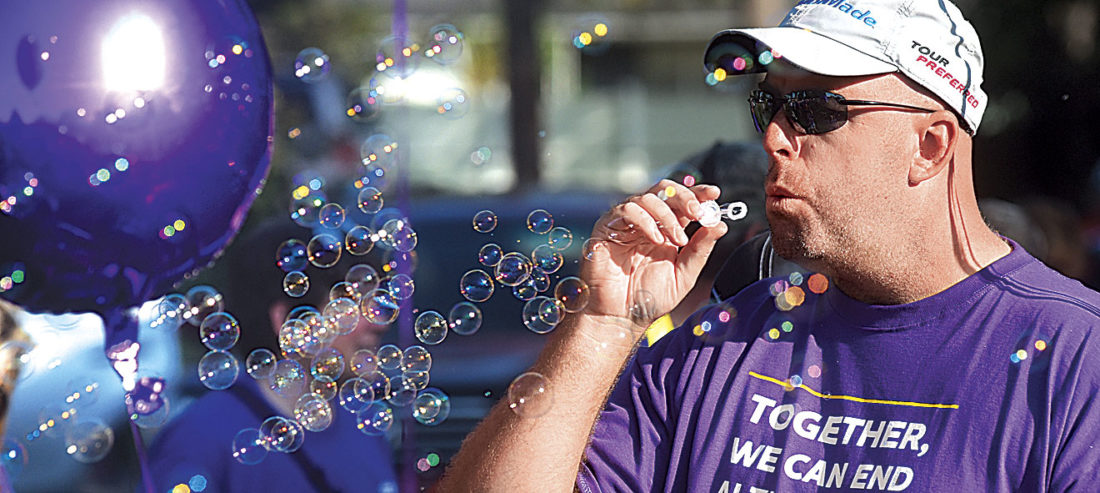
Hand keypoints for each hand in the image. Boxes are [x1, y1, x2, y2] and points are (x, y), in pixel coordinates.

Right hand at [579, 180, 726, 333]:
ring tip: (678, 240)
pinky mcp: (606, 228)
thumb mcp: (684, 274)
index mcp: (665, 229)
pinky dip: (646, 221)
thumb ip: (700, 250)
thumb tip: (720, 225)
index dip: (698, 193)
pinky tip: (657, 240)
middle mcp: (646, 221)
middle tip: (698, 212)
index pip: (682, 201)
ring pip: (647, 198)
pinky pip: (627, 210)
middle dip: (685, 197)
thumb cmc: (649, 298)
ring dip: (668, 216)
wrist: (622, 317)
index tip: (714, 193)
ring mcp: (625, 223)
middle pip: (665, 190)